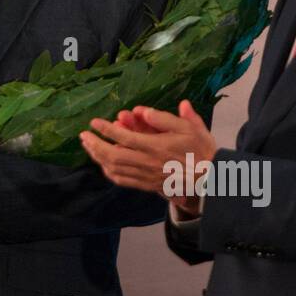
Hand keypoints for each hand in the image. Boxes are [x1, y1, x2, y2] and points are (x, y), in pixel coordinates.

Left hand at [79, 100, 214, 211]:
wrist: (211, 179)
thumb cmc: (201, 150)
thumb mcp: (190, 128)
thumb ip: (166, 118)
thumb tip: (145, 110)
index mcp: (157, 147)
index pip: (125, 138)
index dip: (106, 130)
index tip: (94, 122)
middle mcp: (148, 163)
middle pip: (113, 156)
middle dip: (95, 145)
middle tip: (84, 136)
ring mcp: (147, 176)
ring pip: (116, 169)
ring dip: (99, 157)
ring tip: (89, 146)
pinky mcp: (148, 185)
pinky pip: (124, 181)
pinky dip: (110, 172)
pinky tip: (104, 164)